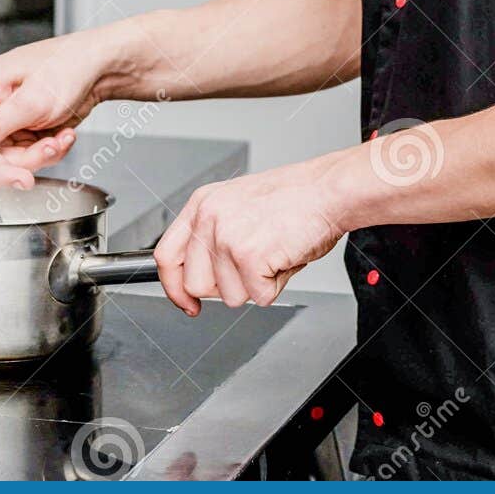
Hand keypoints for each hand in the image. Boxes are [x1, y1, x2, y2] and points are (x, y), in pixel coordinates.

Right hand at [0, 34, 109, 191]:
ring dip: (38, 156)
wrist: (104, 68)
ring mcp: (12, 117)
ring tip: (59, 141)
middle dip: (14, 163)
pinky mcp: (29, 128)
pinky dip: (49, 151)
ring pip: (11, 157)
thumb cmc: (71, 64)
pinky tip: (64, 136)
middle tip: (29, 174)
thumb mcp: (32, 100)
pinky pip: (30, 155)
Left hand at [154, 155, 349, 313]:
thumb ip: (214, 238)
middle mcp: (209, 218)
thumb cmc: (295, 198)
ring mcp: (226, 237)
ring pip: (229, 296)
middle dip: (226, 287)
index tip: (186, 303)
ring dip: (255, 286)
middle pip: (195, 285)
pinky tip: (284, 258)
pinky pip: (258, 298)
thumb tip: (205, 278)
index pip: (167, 256)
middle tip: (252, 267)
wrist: (327, 190)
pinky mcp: (249, 256)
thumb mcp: (239, 206)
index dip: (174, 288)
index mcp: (202, 204)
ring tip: (273, 253)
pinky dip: (275, 286)